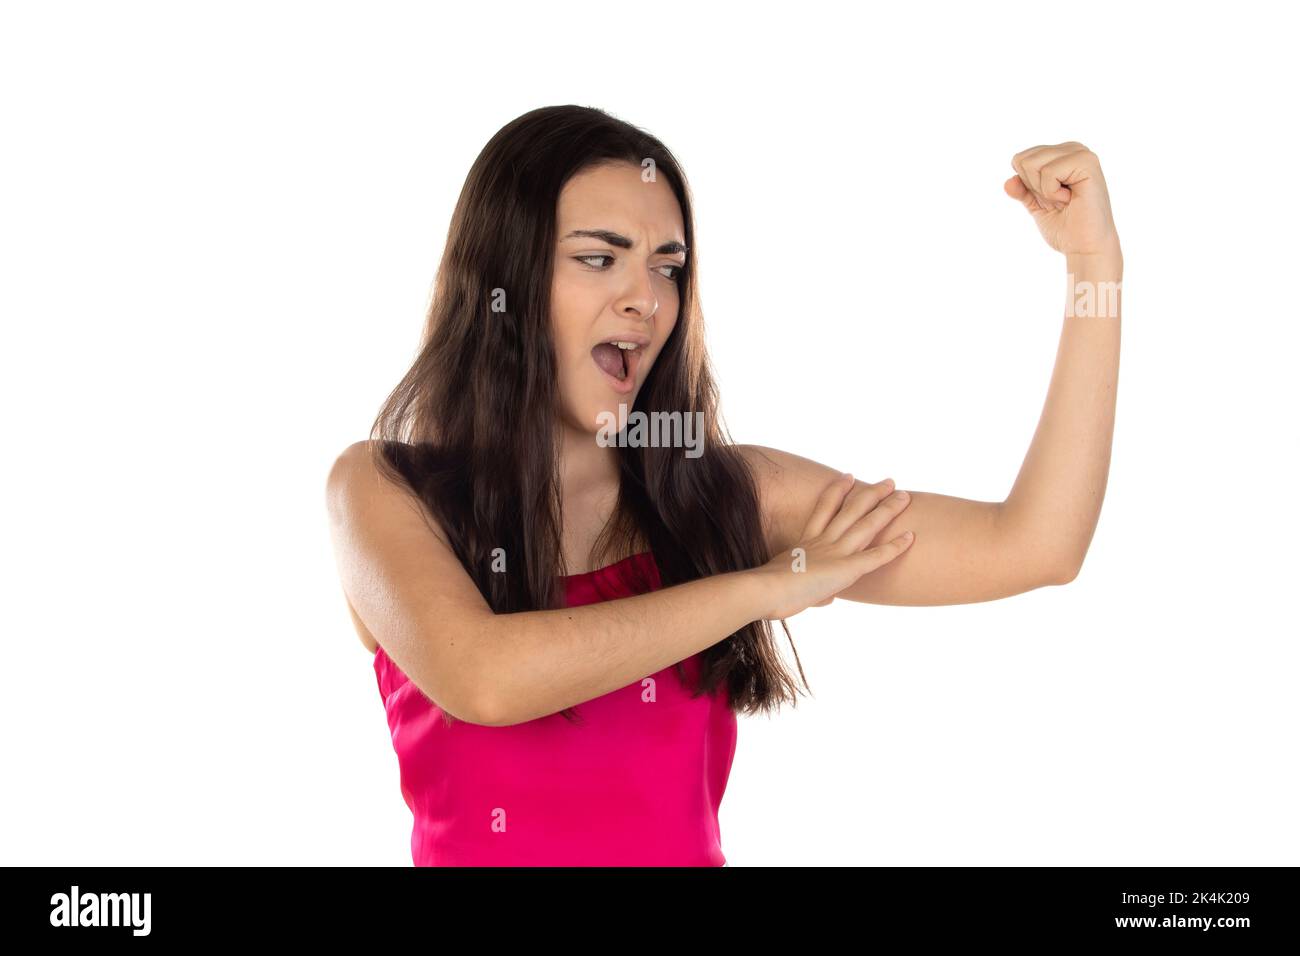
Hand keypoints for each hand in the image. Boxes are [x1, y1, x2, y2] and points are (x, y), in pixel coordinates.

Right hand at [752, 473, 913, 619]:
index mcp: (806, 543)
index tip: (847, 477)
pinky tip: (911, 537)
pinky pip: (876, 556)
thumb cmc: (767, 591)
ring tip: (904, 495)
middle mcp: (823, 542)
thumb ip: (813, 591)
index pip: (824, 510)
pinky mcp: (846, 569)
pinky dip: (895, 547)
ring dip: (888, 509)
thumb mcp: (789, 587)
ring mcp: (836, 553)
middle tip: (889, 481)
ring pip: (867, 524)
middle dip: (871, 494)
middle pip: (851, 510)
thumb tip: (827, 598)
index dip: (836, 492)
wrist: (763, 590)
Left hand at [1003, 142, 1120, 259]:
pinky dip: (1052, 192)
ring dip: (1042, 190)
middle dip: (1032, 187)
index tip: (1050, 198)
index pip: (1020, 159)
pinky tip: (1071, 198)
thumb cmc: (1065, 227)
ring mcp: (1081, 153)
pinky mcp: (1086, 162)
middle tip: (1057, 200)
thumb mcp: (1035, 205)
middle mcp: (1072, 148)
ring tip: (1065, 199)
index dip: (1026, 185)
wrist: (1085, 247)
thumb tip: (1008, 182)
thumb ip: (1022, 190)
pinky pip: (1048, 172)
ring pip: (1032, 163)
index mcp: (1061, 154)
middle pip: (1022, 159)